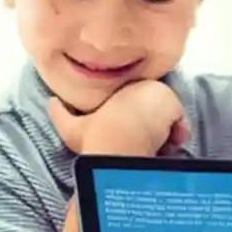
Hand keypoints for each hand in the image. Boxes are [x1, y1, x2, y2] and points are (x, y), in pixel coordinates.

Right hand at [48, 80, 188, 156]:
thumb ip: (58, 113)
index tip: (136, 134)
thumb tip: (50, 101)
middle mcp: (139, 86)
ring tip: (162, 145)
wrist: (116, 138)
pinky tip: (172, 142)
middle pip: (155, 107)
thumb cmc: (95, 133)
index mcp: (119, 89)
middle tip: (150, 142)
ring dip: (168, 130)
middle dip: (155, 124)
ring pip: (169, 115)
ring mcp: (158, 92)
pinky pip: (181, 120)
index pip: (136, 100)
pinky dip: (179, 131)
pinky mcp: (173, 102)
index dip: (139, 119)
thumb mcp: (69, 126)